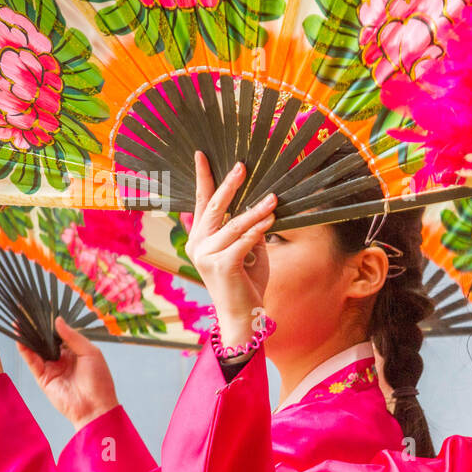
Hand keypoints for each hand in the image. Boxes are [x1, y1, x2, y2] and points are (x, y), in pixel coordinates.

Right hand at [17, 317, 118, 430]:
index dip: (53, 322)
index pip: (61, 333)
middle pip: (47, 339)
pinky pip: (32, 361)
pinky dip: (25, 350)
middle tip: (28, 311)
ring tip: (20, 321)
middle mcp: (63, 358)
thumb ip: (73, 337)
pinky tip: (20, 338)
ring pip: (37, 348)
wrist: (95, 407)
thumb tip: (57, 320)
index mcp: (77, 352)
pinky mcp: (43, 378)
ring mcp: (52, 367)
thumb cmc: (99, 381)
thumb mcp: (90, 353)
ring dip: (29, 336)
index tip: (44, 307)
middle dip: (38, 327)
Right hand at [187, 151, 276, 347]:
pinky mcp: (222, 266)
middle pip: (214, 207)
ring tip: (273, 198)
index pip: (201, 203)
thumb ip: (248, 230)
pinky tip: (270, 220)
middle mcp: (198, 245)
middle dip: (229, 185)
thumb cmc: (246, 283)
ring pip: (234, 224)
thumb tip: (258, 207)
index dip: (203, 179)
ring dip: (256, 210)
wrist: (244, 316)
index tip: (202, 155)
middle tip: (242, 166)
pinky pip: (243, 241)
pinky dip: (258, 229)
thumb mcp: (249, 251)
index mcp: (201, 239)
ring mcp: (207, 256)